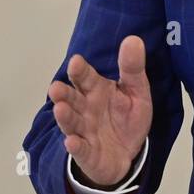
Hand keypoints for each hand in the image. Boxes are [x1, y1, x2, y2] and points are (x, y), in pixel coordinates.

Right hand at [48, 36, 151, 188]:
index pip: (85, 77)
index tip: (76, 62)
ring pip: (72, 123)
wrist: (128, 153)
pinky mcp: (87, 153)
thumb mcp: (137, 91)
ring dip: (65, 117)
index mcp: (96, 90)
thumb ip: (132, 68)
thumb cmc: (127, 117)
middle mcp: (85, 109)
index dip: (80, 70)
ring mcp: (84, 131)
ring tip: (60, 109)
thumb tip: (134, 39)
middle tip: (56, 87)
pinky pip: (81, 150)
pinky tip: (71, 141)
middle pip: (72, 99)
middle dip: (63, 94)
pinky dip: (75, 146)